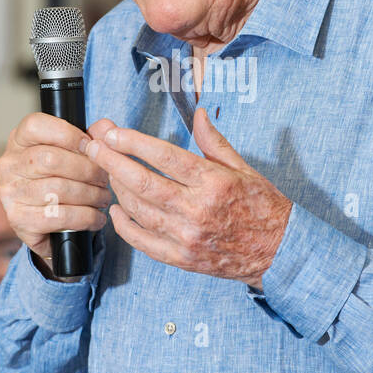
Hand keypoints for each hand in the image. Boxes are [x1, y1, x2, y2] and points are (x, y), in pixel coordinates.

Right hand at [0, 113, 113, 271]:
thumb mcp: (68, 153)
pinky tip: (96, 218)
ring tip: (103, 198)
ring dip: (90, 195)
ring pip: (58, 190)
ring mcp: (11, 194)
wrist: (37, 220)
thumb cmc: (55, 179)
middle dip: (87, 169)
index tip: (90, 147)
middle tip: (104, 178)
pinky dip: (85, 217)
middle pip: (50, 159)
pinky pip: (59, 217)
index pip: (35, 126)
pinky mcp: (19, 220)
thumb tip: (105, 128)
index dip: (68, 134)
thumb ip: (88, 137)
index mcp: (19, 141)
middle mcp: (9, 165)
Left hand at [80, 106, 291, 286]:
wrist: (278, 252)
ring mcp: (187, 237)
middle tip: (94, 146)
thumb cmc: (262, 207)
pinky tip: (116, 210)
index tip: (113, 133)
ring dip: (117, 189)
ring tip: (106, 171)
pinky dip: (125, 226)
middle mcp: (197, 210)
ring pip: (139, 210)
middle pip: (143, 182)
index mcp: (213, 182)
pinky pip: (143, 242)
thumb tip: (198, 114)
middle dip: (112, 161)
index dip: (134, 143)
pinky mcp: (182, 258)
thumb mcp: (244, 168)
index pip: (165, 157)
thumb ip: (214, 142)